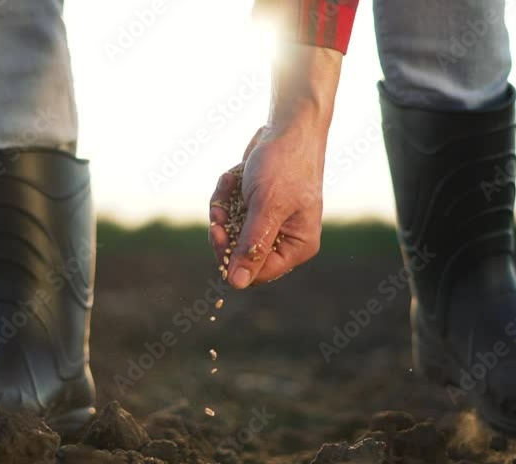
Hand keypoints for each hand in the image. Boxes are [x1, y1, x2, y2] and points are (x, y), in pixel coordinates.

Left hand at [208, 44, 341, 288]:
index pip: (256, 273)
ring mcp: (269, 222)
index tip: (217, 233)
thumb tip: (237, 284)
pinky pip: (229, 213)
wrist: (288, 126)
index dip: (232, 259)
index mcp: (298, 246)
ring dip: (222, 207)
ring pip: (230, 233)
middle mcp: (286, 239)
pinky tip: (231, 176)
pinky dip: (226, 194)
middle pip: (238, 256)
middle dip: (224, 230)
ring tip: (229, 182)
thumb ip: (252, 246)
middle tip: (217, 213)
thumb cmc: (285, 164)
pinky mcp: (256, 207)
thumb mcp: (266, 206)